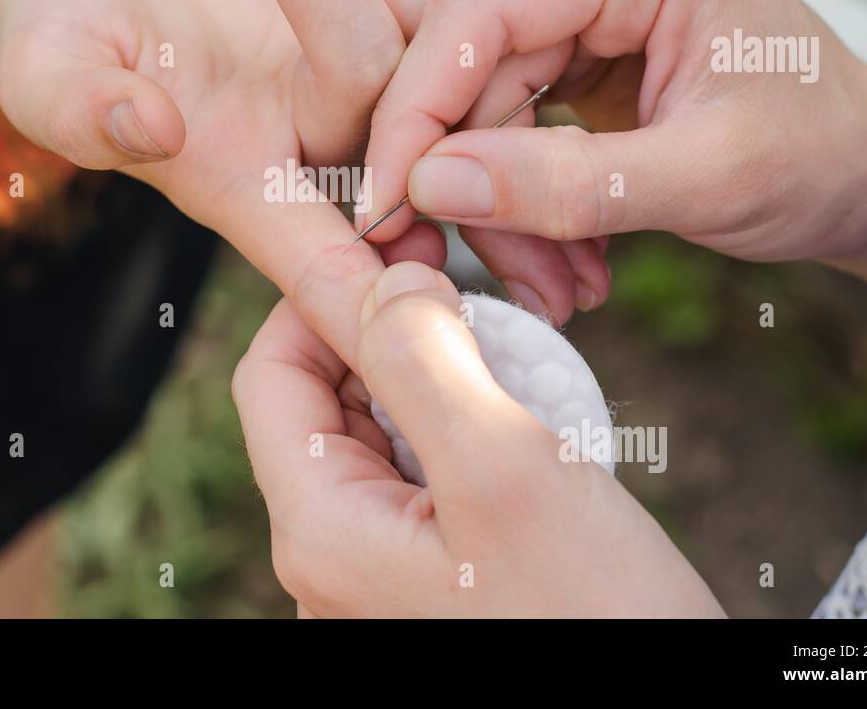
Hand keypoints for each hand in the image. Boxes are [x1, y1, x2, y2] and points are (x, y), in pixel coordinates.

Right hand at [0, 0, 480, 362]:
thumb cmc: (68, 37)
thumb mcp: (43, 73)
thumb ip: (79, 109)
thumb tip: (149, 127)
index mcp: (254, 190)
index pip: (327, 270)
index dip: (374, 307)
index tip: (413, 308)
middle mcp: (334, 149)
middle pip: (398, 95)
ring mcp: (383, 82)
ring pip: (436, 19)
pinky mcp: (409, 12)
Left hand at [232, 260, 723, 616]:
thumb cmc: (593, 616)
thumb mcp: (503, 465)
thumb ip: (421, 356)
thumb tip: (384, 278)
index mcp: (320, 528)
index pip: (272, 373)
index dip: (325, 297)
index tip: (403, 251)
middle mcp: (333, 557)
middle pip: (325, 402)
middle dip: (389, 335)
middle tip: (469, 293)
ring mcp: (380, 576)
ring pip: (380, 435)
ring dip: (436, 378)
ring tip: (510, 355)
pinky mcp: (434, 581)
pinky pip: (425, 479)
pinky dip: (464, 428)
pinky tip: (525, 418)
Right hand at [360, 0, 866, 328]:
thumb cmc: (821, 159)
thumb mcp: (701, 180)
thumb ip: (564, 184)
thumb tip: (427, 186)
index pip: (481, 11)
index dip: (416, 110)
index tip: (383, 202)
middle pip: (471, 59)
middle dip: (466, 177)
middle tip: (478, 272)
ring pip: (481, 97)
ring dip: (498, 201)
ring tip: (552, 284)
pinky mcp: (577, 32)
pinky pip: (507, 112)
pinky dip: (520, 189)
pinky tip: (557, 253)